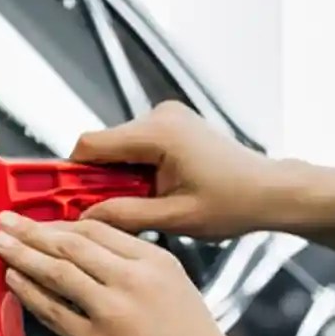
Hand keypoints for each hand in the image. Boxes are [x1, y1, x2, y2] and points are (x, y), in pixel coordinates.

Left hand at [0, 211, 253, 335]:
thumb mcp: (178, 296)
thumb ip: (141, 276)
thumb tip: (96, 267)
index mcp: (158, 262)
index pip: (99, 229)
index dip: (61, 222)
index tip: (42, 220)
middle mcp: (135, 279)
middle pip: (70, 243)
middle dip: (32, 230)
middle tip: (7, 222)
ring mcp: (113, 311)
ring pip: (55, 270)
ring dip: (21, 254)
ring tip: (0, 244)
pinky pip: (52, 310)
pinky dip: (28, 292)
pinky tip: (14, 282)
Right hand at [71, 101, 284, 239]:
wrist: (270, 191)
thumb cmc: (234, 203)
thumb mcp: (175, 218)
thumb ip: (125, 215)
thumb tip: (85, 218)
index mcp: (159, 134)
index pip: (91, 144)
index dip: (72, 172)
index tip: (64, 196)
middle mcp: (161, 116)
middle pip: (103, 145)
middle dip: (98, 178)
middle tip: (104, 210)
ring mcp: (168, 116)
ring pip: (118, 146)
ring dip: (118, 175)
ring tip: (139, 204)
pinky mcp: (173, 123)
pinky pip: (136, 143)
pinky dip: (134, 167)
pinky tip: (151, 191)